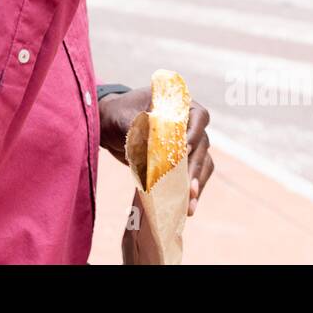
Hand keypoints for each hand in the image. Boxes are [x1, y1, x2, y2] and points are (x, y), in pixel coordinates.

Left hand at [99, 87, 215, 216]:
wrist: (110, 126)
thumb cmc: (118, 115)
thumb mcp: (124, 118)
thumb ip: (138, 128)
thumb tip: (150, 145)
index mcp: (179, 106)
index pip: (198, 116)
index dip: (195, 133)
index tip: (186, 148)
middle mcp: (188, 124)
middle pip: (203, 145)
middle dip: (196, 167)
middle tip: (188, 187)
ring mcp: (187, 144)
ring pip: (202, 163)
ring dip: (197, 183)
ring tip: (190, 204)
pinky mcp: (180, 162)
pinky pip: (193, 175)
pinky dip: (191, 190)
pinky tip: (187, 207)